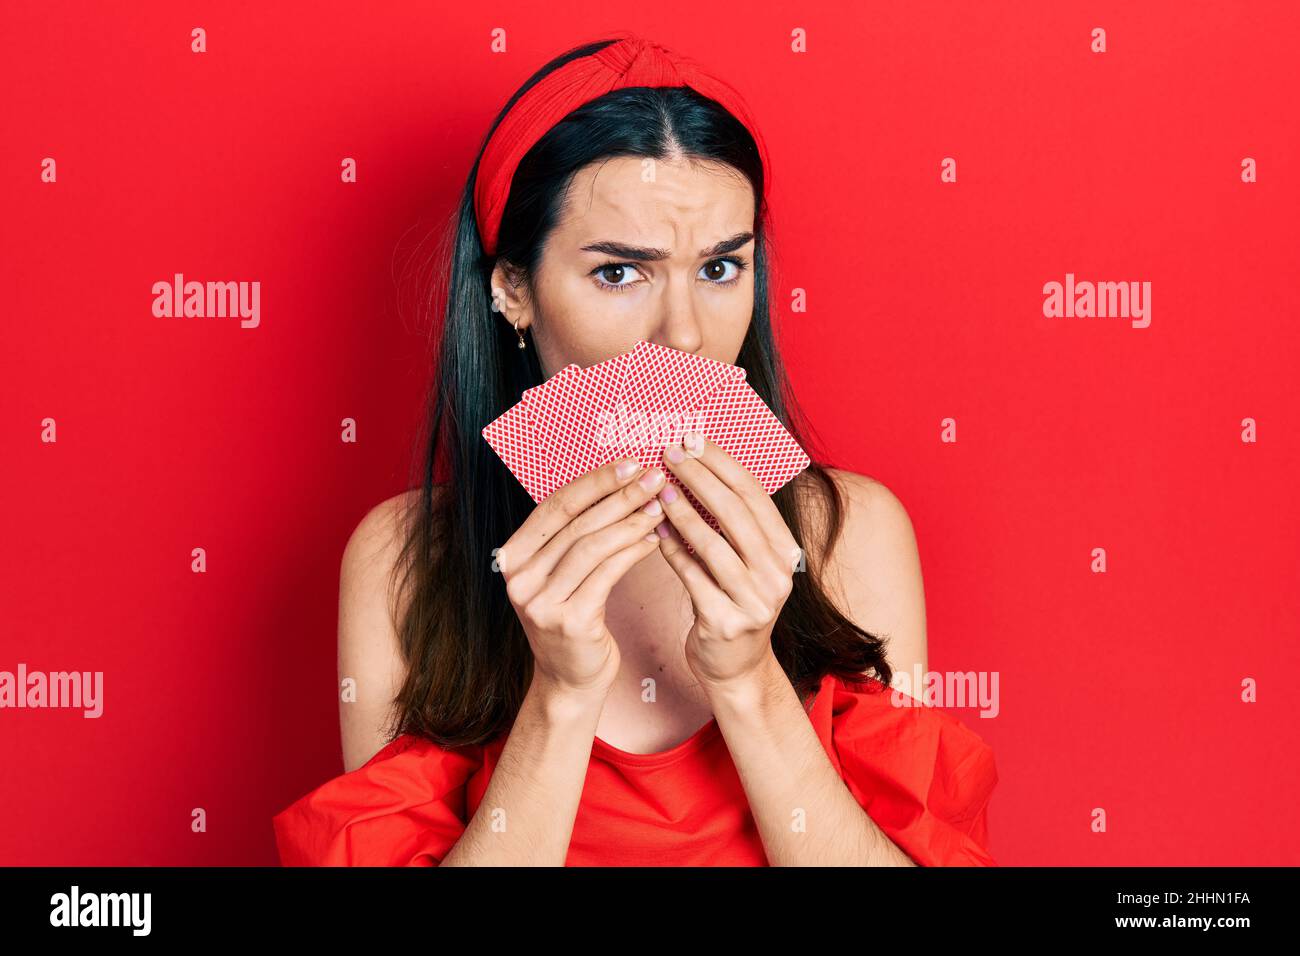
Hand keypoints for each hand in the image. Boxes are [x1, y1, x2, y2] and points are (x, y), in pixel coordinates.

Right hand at [497, 458, 667, 696]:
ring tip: (660, 507)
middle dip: (620, 496)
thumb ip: (575, 535)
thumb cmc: (574, 617)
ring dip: (631, 521)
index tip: (631, 463)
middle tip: (655, 478)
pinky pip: (607, 574)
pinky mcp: (568, 622)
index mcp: (513, 556)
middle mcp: (519, 578)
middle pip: (576, 523)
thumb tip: (620, 482)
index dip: (595, 481)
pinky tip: (653, 540)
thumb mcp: (561, 573)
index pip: (556, 506)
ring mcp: (540, 602)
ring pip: (592, 546)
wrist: (570, 678)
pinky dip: (632, 552)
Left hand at [653, 431, 803, 691]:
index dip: (721, 463)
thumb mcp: (744, 561)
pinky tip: (653, 532)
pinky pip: (693, 578)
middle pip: (735, 513)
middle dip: (699, 477)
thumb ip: (730, 522)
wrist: (735, 667)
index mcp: (784, 550)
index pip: (753, 494)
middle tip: (668, 453)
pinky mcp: (726, 623)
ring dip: (682, 512)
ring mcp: (755, 600)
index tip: (692, 438)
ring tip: (656, 488)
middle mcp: (777, 573)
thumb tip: (696, 464)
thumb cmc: (732, 601)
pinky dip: (672, 552)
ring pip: (713, 545)